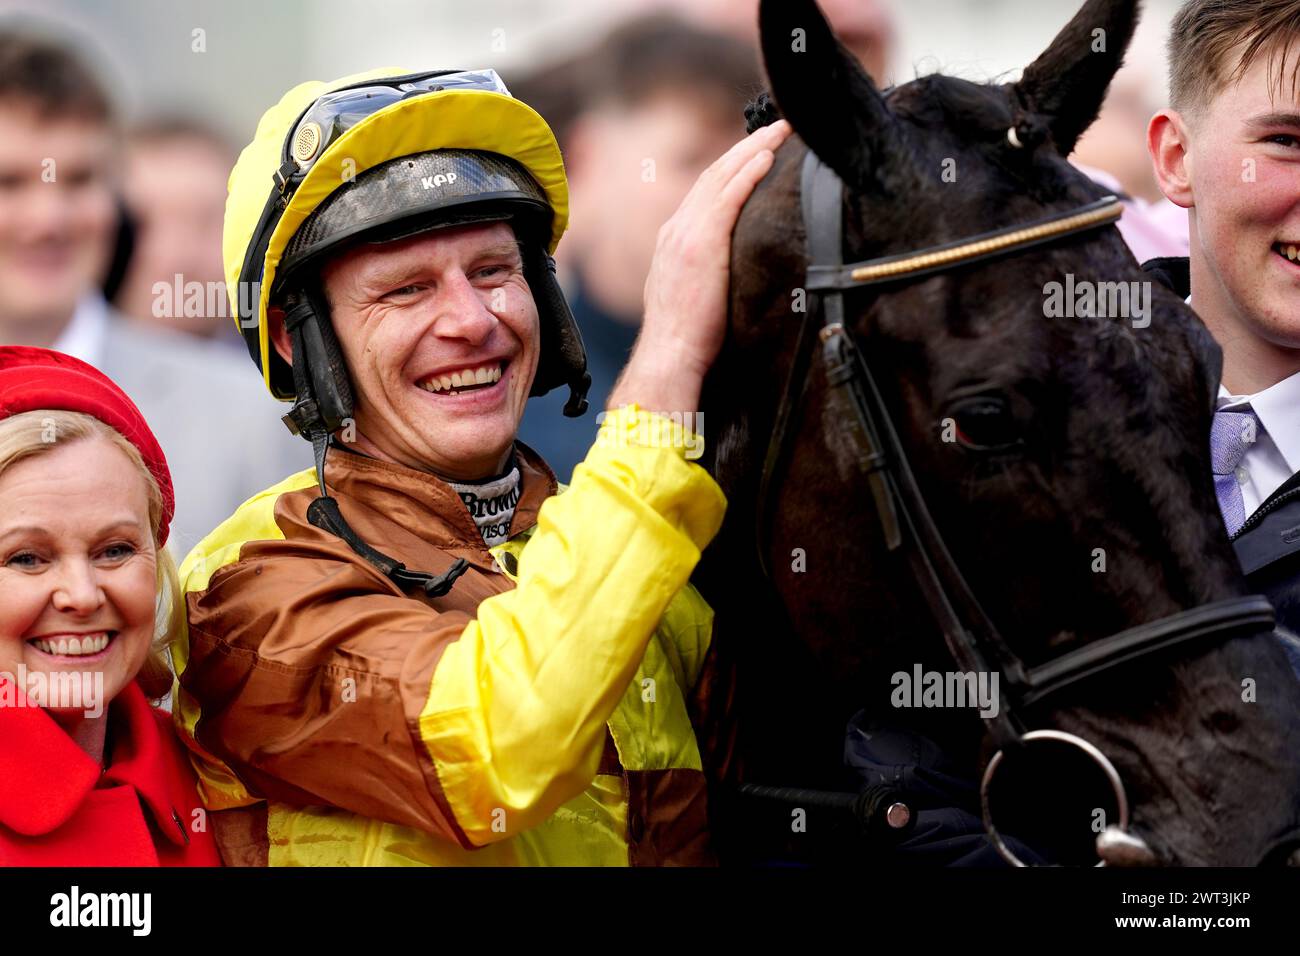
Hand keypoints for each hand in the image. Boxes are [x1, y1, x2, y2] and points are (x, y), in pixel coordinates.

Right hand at [609, 119, 792, 415]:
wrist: (670, 356)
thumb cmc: (685, 341)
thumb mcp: (691, 297)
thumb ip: (705, 274)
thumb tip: (727, 275)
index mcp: (674, 240)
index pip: (705, 192)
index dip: (732, 167)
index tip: (757, 152)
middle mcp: (677, 228)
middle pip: (714, 173)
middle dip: (747, 147)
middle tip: (777, 127)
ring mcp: (687, 232)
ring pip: (722, 175)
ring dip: (754, 149)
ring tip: (782, 131)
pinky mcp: (702, 242)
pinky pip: (729, 195)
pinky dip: (748, 171)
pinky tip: (769, 157)